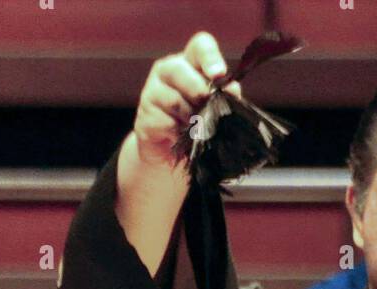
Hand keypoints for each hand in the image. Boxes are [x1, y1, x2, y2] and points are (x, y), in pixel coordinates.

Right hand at [132, 32, 240, 167]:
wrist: (170, 154)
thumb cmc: (198, 126)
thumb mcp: (216, 110)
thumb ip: (225, 98)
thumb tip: (232, 89)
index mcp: (190, 64)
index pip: (199, 46)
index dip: (209, 56)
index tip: (219, 74)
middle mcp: (167, 72)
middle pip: (177, 68)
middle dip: (195, 89)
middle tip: (205, 104)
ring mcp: (152, 92)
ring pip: (173, 99)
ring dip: (190, 117)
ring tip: (196, 127)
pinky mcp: (144, 116)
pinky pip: (165, 122)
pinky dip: (179, 134)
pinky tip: (182, 138)